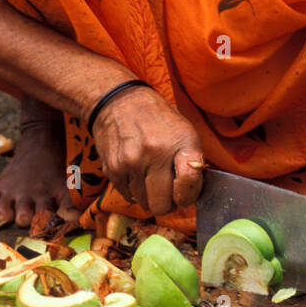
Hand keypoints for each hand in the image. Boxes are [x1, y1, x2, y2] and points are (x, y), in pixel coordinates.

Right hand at [90, 88, 204, 215]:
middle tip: (166, 189)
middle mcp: (155, 153)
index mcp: (180, 142)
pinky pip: (128, 197)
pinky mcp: (113, 169)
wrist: (119, 101)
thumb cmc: (157, 118)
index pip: (189, 182)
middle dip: (166, 202)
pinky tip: (136, 171)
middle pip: (162, 206)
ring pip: (144, 204)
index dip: (188, 195)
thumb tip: (193, 195)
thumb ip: (192, 163)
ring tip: (149, 173)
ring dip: (148, 195)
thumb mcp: (184, 131)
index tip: (184, 192)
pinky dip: (134, 190)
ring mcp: (131, 162)